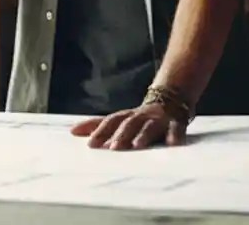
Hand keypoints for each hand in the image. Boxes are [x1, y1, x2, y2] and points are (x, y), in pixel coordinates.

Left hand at [69, 103, 186, 150]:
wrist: (170, 99)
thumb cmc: (139, 117)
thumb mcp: (119, 120)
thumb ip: (98, 126)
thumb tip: (72, 131)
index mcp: (126, 116)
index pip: (110, 122)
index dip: (101, 131)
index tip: (91, 144)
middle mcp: (141, 116)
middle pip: (129, 124)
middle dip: (121, 135)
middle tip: (113, 149)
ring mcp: (158, 118)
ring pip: (149, 125)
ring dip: (143, 135)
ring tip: (137, 145)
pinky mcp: (175, 122)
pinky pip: (176, 128)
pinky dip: (174, 135)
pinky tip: (172, 144)